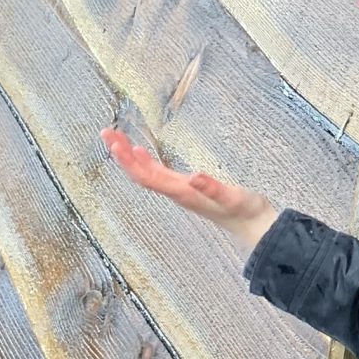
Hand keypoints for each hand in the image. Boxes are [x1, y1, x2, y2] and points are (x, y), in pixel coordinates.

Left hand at [102, 129, 278, 254]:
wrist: (253, 226)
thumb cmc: (245, 211)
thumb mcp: (233, 198)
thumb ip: (214, 188)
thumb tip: (194, 176)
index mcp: (183, 192)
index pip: (148, 177)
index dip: (130, 161)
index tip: (116, 143)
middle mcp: (177, 192)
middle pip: (141, 173)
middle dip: (122, 154)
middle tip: (106, 132)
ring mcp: (180, 190)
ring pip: (147, 173)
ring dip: (129, 157)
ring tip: (116, 137)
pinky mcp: (187, 188)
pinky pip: (158, 174)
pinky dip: (145, 161)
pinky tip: (141, 151)